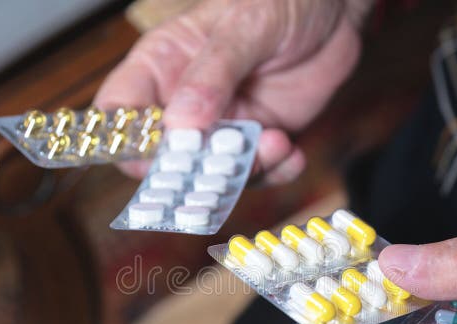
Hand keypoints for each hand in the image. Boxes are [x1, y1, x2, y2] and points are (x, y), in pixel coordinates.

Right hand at [95, 0, 371, 180]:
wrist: (336, 9)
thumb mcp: (245, 25)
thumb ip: (212, 73)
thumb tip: (179, 125)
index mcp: (163, 64)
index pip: (120, 110)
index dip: (124, 142)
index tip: (153, 159)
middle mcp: (186, 101)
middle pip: (164, 157)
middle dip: (192, 171)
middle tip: (225, 164)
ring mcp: (222, 124)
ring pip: (212, 173)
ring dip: (242, 172)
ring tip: (275, 144)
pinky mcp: (258, 140)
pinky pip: (257, 173)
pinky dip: (276, 171)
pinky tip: (291, 152)